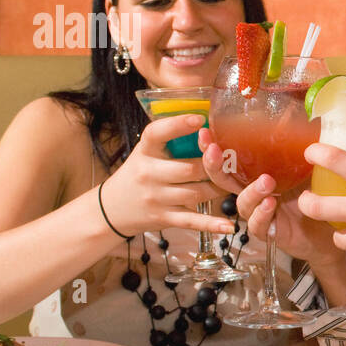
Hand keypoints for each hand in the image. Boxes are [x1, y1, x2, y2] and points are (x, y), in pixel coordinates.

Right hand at [99, 114, 231, 236]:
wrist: (112, 208)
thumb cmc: (139, 174)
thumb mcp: (147, 153)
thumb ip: (172, 141)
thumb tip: (209, 125)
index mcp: (145, 151)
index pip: (156, 133)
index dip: (178, 125)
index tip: (200, 119)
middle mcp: (148, 173)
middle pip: (190, 168)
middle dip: (215, 165)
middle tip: (233, 161)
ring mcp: (156, 197)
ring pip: (197, 193)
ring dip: (219, 188)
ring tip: (233, 182)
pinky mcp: (163, 218)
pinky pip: (191, 221)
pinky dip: (211, 224)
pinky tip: (229, 226)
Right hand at [199, 129, 345, 271]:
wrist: (331, 223)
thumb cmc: (315, 190)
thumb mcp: (305, 162)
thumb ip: (296, 144)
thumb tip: (300, 113)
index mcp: (254, 173)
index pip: (227, 159)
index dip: (212, 147)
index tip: (204, 132)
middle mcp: (251, 192)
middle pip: (222, 180)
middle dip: (213, 165)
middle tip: (215, 151)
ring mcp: (258, 212)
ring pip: (242, 203)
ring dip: (251, 191)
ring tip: (267, 181)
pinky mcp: (268, 231)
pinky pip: (257, 224)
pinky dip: (262, 213)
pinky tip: (271, 204)